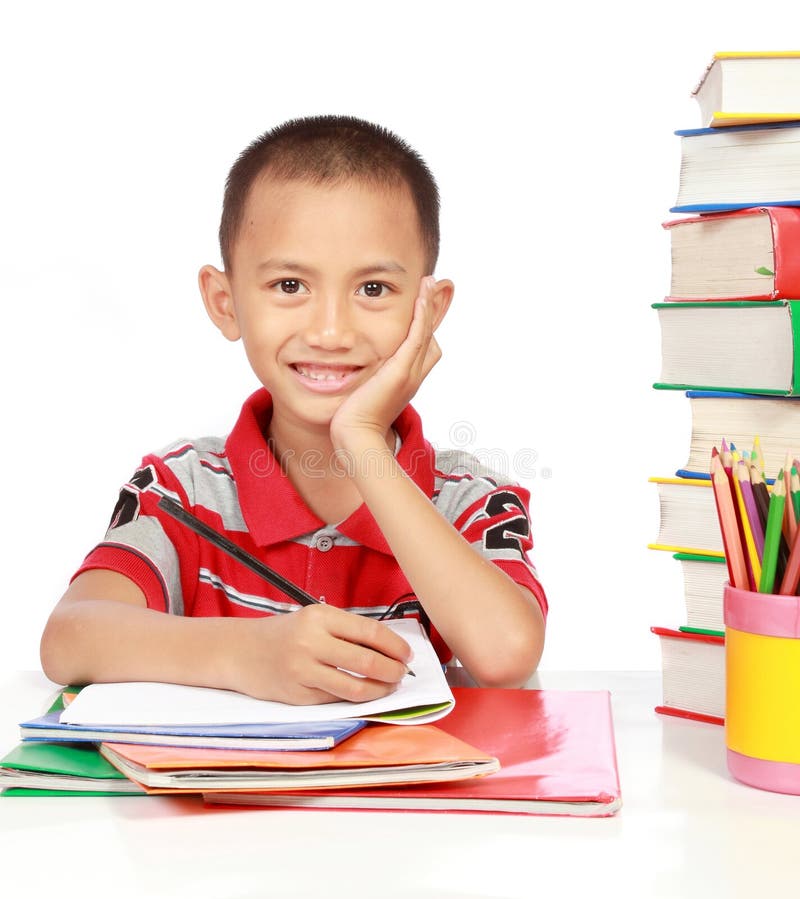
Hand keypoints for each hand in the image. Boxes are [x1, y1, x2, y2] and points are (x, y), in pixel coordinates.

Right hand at [228, 604, 412, 704]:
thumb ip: (347, 631)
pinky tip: (362, 692)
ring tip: (388, 686)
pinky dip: (355, 698)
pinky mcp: (298, 696)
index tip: (407, 654)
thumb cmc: (285, 634)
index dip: (395, 646)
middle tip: (402, 674)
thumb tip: (389, 649)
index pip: (370, 633)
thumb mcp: (314, 620)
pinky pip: (337, 699)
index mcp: (319, 617)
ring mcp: (303, 671)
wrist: (241, 652)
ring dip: (380, 690)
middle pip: (367, 662)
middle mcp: (310, 643)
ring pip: (355, 688)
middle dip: (393, 671)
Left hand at [330, 276, 443, 453]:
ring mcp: (410, 373)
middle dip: (434, 311)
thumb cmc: (354, 422)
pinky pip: (416, 336)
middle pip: (431, 337)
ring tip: (431, 282)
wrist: (356, 438)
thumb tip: (357, 373)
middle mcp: (413, 375)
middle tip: (436, 286)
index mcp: (406, 380)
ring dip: (430, 306)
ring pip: (426, 333)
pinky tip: (421, 296)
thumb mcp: (363, 394)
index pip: (423, 348)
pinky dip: (421, 315)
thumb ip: (366, 380)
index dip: (425, 326)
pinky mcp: (401, 371)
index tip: (423, 305)